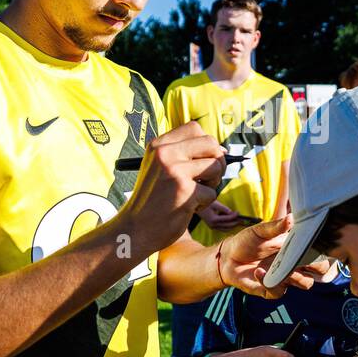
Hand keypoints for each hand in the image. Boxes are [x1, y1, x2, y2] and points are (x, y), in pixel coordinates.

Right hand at [117, 122, 224, 254]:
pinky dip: (206, 203)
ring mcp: (175, 171)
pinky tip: (189, 208)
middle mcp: (165, 154)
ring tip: (197, 193)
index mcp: (158, 145)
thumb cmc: (153, 199)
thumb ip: (183, 154)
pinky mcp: (185, 191)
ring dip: (213, 183)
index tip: (206, 160)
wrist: (135, 229)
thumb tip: (222, 150)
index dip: (207, 145)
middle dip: (218, 161)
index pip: (195, 128)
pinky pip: (212, 192)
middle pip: (211, 143)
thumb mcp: (159, 167)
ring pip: (216, 166)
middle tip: (209, 178)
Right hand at [198, 200, 245, 230]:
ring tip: (240, 222)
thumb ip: (224, 209)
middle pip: (228, 226)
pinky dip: (228, 226)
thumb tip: (232, 212)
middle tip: (243, 220)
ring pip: (226, 229)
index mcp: (213, 220)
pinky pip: (223, 228)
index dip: (234, 216)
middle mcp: (213, 225)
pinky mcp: (213, 227)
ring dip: (233, 226)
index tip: (239, 212)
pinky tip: (233, 223)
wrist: (196, 208)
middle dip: (236, 223)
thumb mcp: (215, 204)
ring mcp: (213, 227)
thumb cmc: (206, 204)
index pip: (227, 219)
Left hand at [219, 215, 325, 297]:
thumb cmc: (246, 241)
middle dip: (316, 267)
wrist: (227, 257)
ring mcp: (284, 278)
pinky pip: (279, 292)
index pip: (319, 252)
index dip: (322, 251)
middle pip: (319, 271)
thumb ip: (276, 226)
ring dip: (297, 276)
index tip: (314, 245)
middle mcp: (294, 264)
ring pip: (305, 283)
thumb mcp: (260, 231)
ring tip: (282, 267)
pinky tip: (258, 272)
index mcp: (295, 249)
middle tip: (302, 258)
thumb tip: (292, 218)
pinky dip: (270, 283)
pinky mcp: (270, 289)